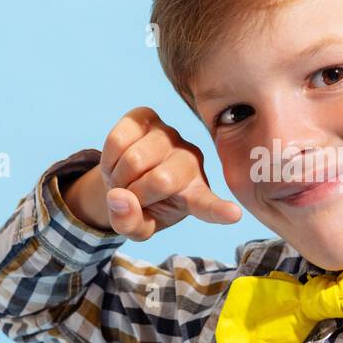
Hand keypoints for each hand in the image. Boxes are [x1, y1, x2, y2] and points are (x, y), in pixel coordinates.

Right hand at [66, 106, 241, 240]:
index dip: (219, 210)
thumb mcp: (135, 225)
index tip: (233, 215)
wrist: (123, 177)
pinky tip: (117, 161)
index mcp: (195, 195)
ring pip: (135, 160)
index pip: (209, 205)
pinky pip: (119, 139)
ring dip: (118, 177)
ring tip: (123, 181)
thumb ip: (128, 222)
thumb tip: (118, 198)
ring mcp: (171, 135)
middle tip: (129, 198)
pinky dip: (108, 158)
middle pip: (161, 181)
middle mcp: (190, 161)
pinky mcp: (147, 116)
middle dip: (135, 194)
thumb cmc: (139, 204)